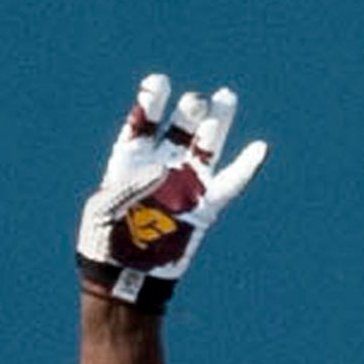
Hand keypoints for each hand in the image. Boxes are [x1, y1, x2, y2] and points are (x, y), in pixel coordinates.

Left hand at [75, 73, 269, 310]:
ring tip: (226, 96)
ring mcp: (184, 186)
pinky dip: (246, 167)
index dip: (151, 101)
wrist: (124, 280)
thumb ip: (128, 185)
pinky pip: (230, 184)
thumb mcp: (103, 209)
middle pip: (179, 129)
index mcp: (130, 161)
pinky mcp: (204, 208)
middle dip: (189, 112)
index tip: (158, 83)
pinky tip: (260, 148)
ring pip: (206, 147)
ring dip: (216, 123)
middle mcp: (160, 167)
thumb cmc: (103, 244)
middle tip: (197, 102)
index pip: (143, 123)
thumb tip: (163, 169)